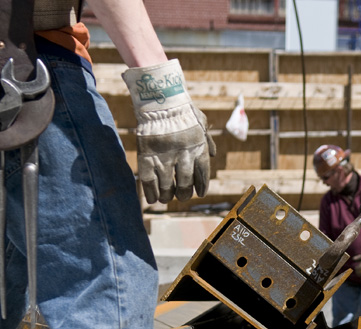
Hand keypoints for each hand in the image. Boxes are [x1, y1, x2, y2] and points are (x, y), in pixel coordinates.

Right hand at [122, 59, 215, 202]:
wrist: (160, 97)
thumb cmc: (182, 109)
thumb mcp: (201, 122)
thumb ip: (207, 140)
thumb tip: (213, 154)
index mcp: (199, 149)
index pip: (203, 176)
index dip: (201, 187)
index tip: (199, 193)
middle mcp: (183, 156)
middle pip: (185, 185)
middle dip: (183, 194)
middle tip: (181, 196)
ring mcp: (164, 157)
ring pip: (167, 187)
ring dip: (167, 196)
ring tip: (167, 198)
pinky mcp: (146, 156)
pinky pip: (148, 181)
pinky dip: (150, 193)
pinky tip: (152, 199)